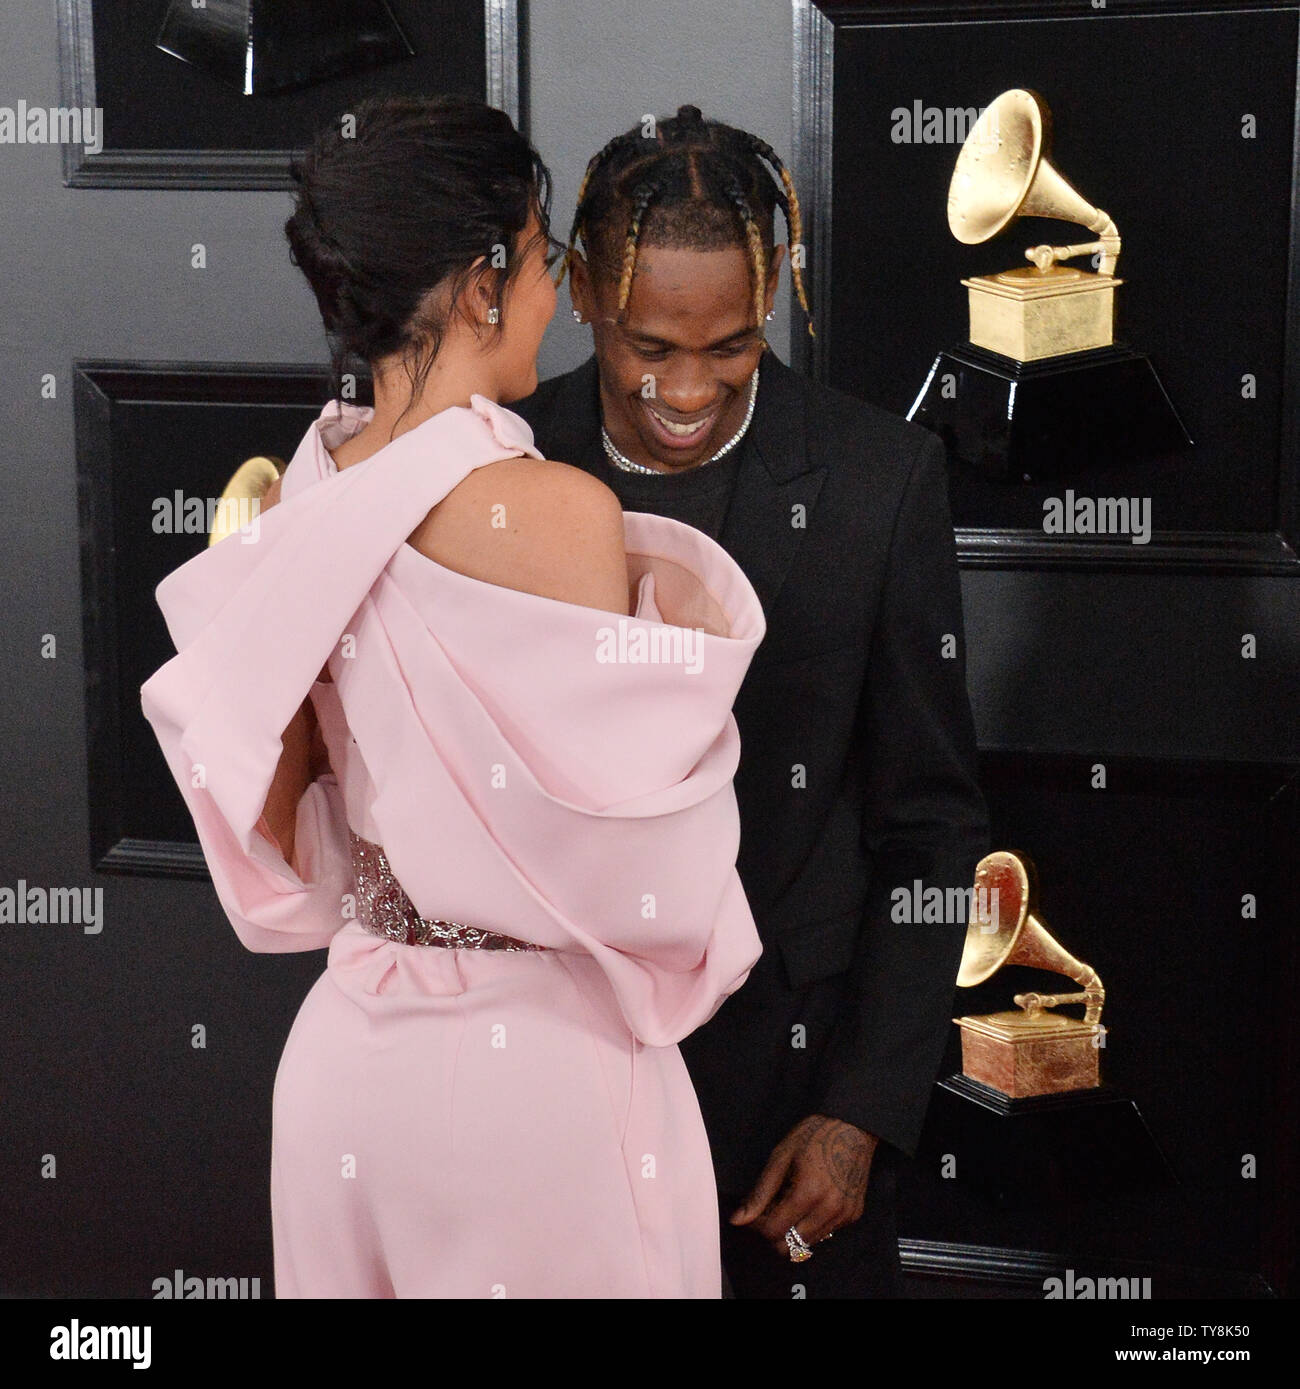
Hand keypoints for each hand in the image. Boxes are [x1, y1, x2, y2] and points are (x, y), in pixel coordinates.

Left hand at [729, 1115, 877, 1255]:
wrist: (852, 1128)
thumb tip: (738, 1220)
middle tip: (769, 1212)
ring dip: (792, 1232)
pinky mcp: (853, 1216)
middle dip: (773, 1233)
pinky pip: (824, 1234)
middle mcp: (829, 1210)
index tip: (754, 1212)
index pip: (773, 1231)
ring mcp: (844, 1215)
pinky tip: (808, 1204)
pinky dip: (810, 1226)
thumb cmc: (813, 1136)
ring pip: (807, 1245)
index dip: (757, 1225)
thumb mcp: (781, 1157)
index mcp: (808, 1193)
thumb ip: (760, 1193)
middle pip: (790, 1247)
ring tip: (788, 1205)